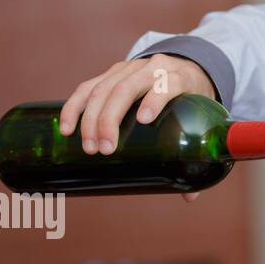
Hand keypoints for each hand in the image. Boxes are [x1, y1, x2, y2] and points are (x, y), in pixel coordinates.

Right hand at [59, 53, 217, 202]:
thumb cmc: (190, 97)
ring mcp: (128, 69)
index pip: (168, 83)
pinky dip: (73, 107)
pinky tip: (66, 129)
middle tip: (105, 149)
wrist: (182, 66)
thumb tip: (189, 197)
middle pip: (128, 88)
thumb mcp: (198, 115)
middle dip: (111, 119)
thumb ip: (194, 152)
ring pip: (104, 88)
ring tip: (88, 147)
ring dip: (91, 118)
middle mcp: (152, 69)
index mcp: (180, 77)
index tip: (145, 120)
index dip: (156, 98)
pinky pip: (87, 87)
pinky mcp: (110, 73)